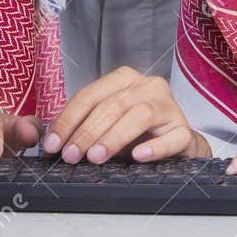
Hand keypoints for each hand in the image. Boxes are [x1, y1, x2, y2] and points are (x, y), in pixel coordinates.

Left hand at [42, 66, 209, 162]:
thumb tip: (53, 141)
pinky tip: (138, 156)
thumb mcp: (107, 123)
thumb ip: (85, 124)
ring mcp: (169, 107)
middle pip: (112, 105)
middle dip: (86, 131)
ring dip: (113, 137)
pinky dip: (154, 147)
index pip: (90, 95)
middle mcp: (148, 86)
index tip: (52, 143)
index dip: (68, 119)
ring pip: (139, 116)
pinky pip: (172, 138)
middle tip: (70, 155)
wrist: (176, 143)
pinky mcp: (184, 130)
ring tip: (95, 157)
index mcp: (124, 79)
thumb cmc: (136, 132)